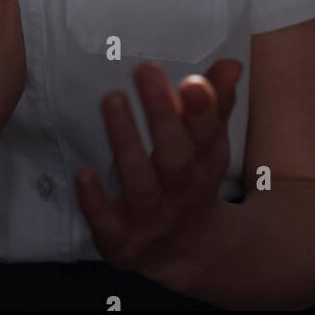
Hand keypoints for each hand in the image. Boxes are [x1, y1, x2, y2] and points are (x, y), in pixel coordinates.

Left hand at [75, 59, 241, 288]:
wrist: (187, 250)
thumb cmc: (191, 178)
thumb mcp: (207, 142)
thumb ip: (213, 101)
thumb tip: (231, 64)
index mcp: (203, 163)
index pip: (206, 134)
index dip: (201, 110)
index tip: (192, 83)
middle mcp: (180, 191)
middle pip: (175, 157)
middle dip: (163, 116)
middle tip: (146, 70)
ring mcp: (151, 217)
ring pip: (140, 184)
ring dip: (125, 142)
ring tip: (112, 98)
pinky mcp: (121, 240)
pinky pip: (108, 224)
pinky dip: (95, 202)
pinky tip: (83, 173)